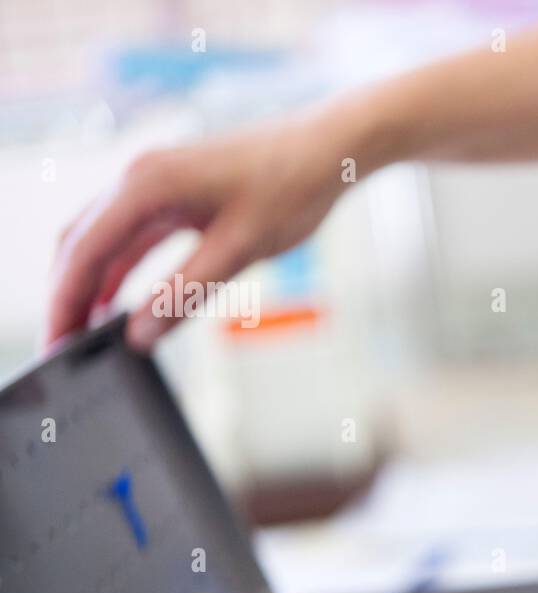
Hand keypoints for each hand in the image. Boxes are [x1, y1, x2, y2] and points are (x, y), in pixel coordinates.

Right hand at [47, 114, 347, 350]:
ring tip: (85, 335)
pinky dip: (119, 269)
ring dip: (89, 283)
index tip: (58, 346)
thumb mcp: (240, 250)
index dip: (65, 302)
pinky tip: (118, 305)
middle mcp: (140, 176)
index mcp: (147, 184)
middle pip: (80, 242)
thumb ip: (186, 293)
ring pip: (102, 238)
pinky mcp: (175, 191)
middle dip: (67, 296)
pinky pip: (132, 234)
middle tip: (63, 349)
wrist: (329, 148)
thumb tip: (140, 335)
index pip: (84, 251)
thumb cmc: (293, 188)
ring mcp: (155, 181)